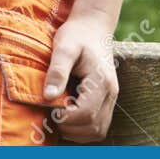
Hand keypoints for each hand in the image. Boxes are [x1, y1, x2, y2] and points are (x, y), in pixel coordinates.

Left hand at [43, 11, 118, 141]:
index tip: (49, 111)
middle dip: (71, 128)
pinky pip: (99, 124)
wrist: (93, 27)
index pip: (86, 113)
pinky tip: (67, 116)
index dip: (66, 119)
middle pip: (95, 127)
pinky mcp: (107, 99)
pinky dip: (83, 128)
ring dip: (77, 132)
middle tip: (51, 116)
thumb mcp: (63, 47)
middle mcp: (111, 93)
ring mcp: (111, 98)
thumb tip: (48, 97)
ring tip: (58, 117)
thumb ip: (57, 71)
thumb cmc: (76, 34)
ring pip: (99, 130)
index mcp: (101, 81)